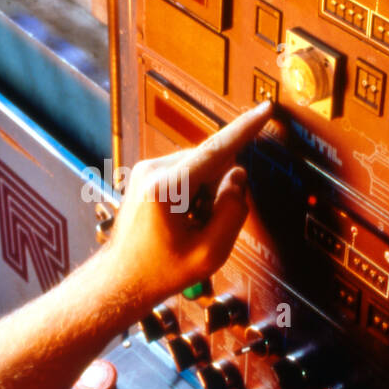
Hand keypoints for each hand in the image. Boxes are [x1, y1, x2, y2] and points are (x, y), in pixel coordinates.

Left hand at [103, 100, 273, 319]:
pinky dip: (194, 193)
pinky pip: (187, 173)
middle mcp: (153, 170)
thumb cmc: (160, 270)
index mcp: (166, 188)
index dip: (245, 129)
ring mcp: (147, 170)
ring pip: (200, 168)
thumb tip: (237, 177)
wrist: (122, 279)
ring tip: (187, 227)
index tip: (265, 109)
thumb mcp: (209, 254)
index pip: (216, 150)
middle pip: (211, 163)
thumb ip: (233, 212)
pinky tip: (179, 220)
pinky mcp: (147, 174)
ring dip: (206, 194)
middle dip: (218, 191)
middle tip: (202, 228)